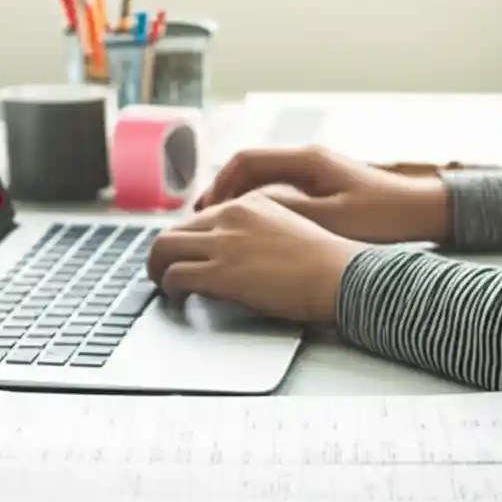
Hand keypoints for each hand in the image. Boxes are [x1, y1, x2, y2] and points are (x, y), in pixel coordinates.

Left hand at [147, 193, 367, 323]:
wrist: (342, 276)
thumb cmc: (328, 262)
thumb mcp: (291, 228)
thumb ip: (261, 230)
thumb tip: (243, 250)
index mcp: (250, 203)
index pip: (201, 216)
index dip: (188, 239)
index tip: (187, 253)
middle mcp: (231, 217)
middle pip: (175, 229)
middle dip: (164, 252)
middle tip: (164, 270)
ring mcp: (224, 244)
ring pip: (163, 249)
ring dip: (158, 269)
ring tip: (164, 283)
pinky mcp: (221, 273)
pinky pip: (175, 276)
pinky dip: (169, 287)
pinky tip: (178, 297)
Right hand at [197, 147, 451, 243]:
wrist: (424, 211)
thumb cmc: (385, 215)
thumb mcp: (332, 218)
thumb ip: (289, 212)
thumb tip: (248, 213)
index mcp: (307, 161)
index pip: (246, 161)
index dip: (219, 184)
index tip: (204, 209)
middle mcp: (308, 160)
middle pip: (250, 169)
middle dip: (223, 192)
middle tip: (202, 219)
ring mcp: (317, 172)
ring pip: (264, 181)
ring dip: (240, 200)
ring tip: (221, 225)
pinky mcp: (325, 188)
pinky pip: (280, 191)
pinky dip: (260, 206)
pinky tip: (256, 227)